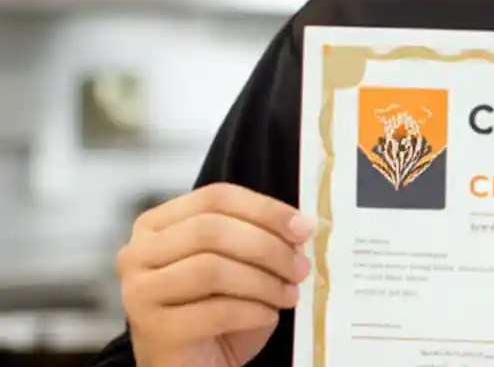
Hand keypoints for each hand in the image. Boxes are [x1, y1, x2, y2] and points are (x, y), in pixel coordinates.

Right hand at [115, 183, 315, 366]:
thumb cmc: (216, 313)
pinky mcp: (153, 330)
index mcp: (158, 224)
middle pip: (211, 229)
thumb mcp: (240, 266)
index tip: (302, 227)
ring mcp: (139, 292)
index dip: (265, 209)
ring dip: (263, 281)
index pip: (216, 197)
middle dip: (268, 247)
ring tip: (288, 294)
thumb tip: (299, 227)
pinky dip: (252, 311)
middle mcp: (138, 252)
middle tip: (300, 266)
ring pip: (211, 269)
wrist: (193, 365)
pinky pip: (214, 311)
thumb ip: (260, 239)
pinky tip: (268, 316)